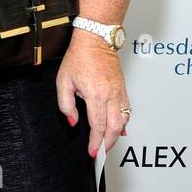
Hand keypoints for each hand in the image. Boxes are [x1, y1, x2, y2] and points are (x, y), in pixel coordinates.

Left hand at [56, 29, 129, 155]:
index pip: (98, 126)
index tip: (92, 152)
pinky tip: (120, 129)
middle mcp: (111, 94)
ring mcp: (119, 91)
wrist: (96, 40)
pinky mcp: (123, 88)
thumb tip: (73, 122)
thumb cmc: (79, 57)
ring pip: (124, 120)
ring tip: (108, 143)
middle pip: (115, 127)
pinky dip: (124, 122)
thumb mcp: (63, 82)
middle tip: (101, 152)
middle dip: (108, 143)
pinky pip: (127, 110)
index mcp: (95, 94)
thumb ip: (66, 105)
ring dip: (117, 134)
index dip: (95, 142)